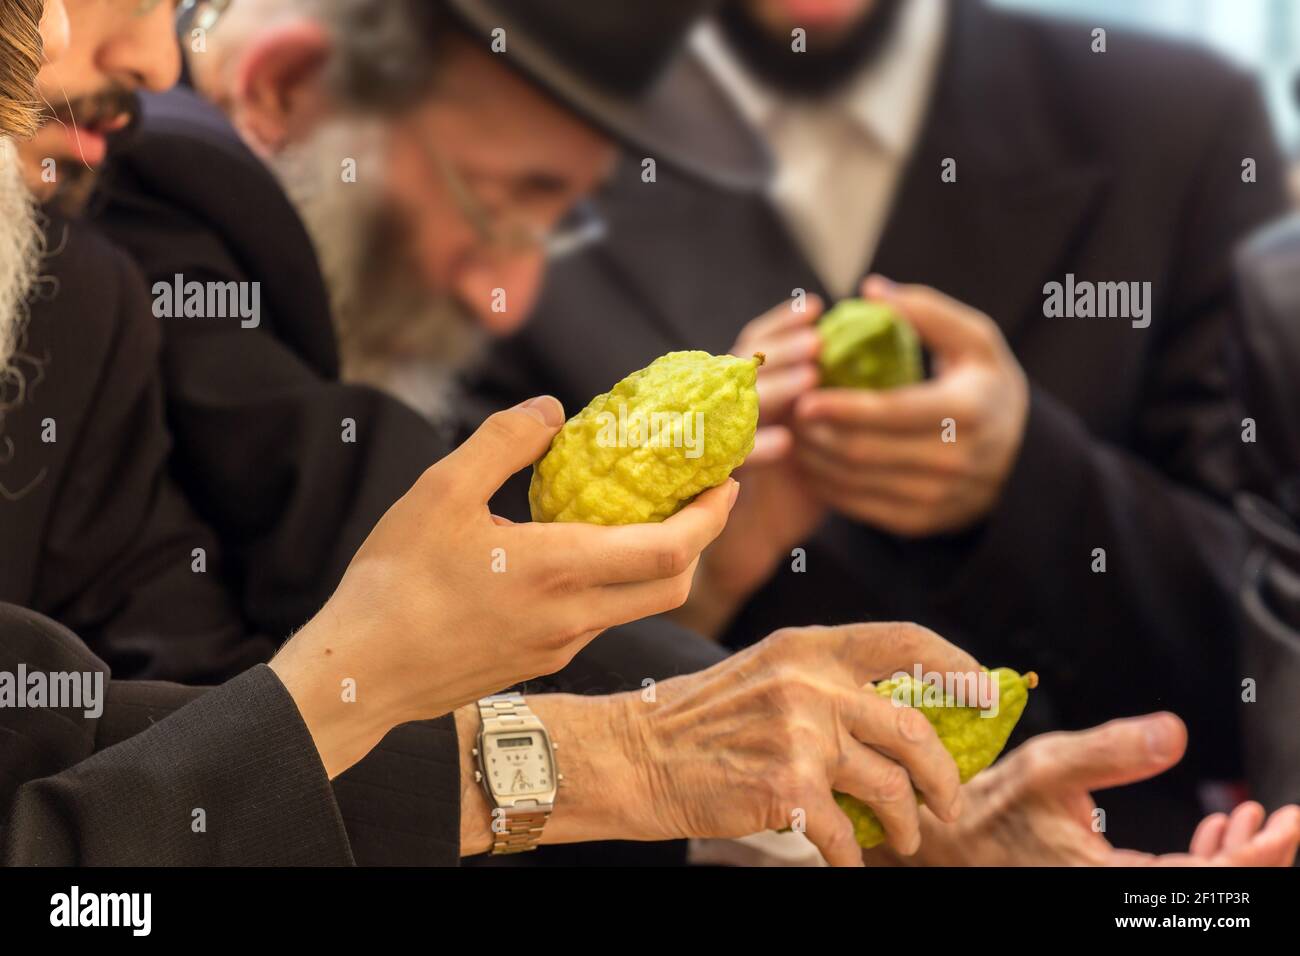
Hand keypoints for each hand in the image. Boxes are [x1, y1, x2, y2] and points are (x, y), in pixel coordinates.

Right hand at [270, 396, 735, 776]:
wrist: (361, 673)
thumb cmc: (395, 580)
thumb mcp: (440, 490)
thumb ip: (505, 441)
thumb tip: (553, 410)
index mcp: (558, 571)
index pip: (670, 550)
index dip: (710, 516)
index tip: (725, 481)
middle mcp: (573, 618)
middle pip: (672, 586)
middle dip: (700, 540)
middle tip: (700, 498)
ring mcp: (559, 648)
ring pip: (636, 605)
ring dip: (655, 562)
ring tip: (640, 515)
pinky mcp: (539, 663)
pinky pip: (597, 619)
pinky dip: (612, 582)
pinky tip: (577, 555)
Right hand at [622, 623, 981, 865]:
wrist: (631, 755)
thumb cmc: (697, 723)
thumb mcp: (765, 675)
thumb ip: (826, 684)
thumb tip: (904, 723)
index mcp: (808, 646)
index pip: (906, 642)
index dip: (959, 668)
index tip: (989, 696)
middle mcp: (809, 682)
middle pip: (915, 730)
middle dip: (945, 776)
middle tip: (949, 801)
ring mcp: (800, 734)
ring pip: (892, 788)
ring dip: (906, 825)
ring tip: (901, 838)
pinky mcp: (786, 788)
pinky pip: (845, 837)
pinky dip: (852, 860)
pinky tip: (844, 863)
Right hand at [675, 298, 827, 635]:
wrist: (743, 552)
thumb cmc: (784, 493)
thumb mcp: (813, 441)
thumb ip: (830, 406)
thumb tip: (881, 369)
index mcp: (743, 394)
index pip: (755, 344)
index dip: (782, 324)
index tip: (817, 306)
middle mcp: (720, 413)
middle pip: (743, 368)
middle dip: (782, 351)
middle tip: (819, 341)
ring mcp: (710, 447)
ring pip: (735, 408)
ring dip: (772, 392)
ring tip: (810, 382)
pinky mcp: (707, 487)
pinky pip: (729, 463)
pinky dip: (759, 451)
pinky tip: (788, 444)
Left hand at [793, 276, 1028, 536]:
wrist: (1022, 460)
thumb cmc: (986, 387)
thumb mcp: (975, 341)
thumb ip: (926, 312)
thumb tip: (871, 289)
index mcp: (967, 411)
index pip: (891, 412)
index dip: (842, 407)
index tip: (803, 396)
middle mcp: (954, 462)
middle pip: (863, 451)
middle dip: (816, 434)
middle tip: (787, 412)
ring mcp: (937, 498)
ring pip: (854, 481)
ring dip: (814, 458)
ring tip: (792, 432)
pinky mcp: (919, 522)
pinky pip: (858, 506)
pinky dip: (826, 483)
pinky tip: (810, 459)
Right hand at [864, 712, 1299, 865]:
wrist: (945, 845)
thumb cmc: (986, 810)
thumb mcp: (1046, 767)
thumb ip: (1112, 750)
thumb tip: (1175, 732)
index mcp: (1113, 882)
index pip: (1217, 880)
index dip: (1266, 851)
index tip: (1292, 818)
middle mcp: (1121, 899)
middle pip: (1220, 892)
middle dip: (1262, 853)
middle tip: (1285, 817)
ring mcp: (1116, 897)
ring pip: (1202, 891)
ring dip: (1236, 857)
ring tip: (1253, 819)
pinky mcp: (1110, 890)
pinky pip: (1176, 887)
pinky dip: (1205, 861)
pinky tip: (1211, 834)